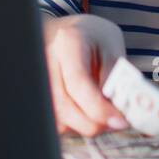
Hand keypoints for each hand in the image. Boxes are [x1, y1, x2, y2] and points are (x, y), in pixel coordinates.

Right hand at [42, 13, 129, 135]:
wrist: (75, 33)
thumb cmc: (97, 40)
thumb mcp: (114, 51)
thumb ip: (115, 80)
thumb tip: (117, 113)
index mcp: (68, 43)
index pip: (77, 83)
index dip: (99, 108)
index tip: (119, 120)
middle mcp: (46, 61)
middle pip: (64, 107)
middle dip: (94, 123)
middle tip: (117, 122)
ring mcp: (38, 80)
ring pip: (59, 120)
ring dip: (86, 125)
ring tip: (104, 113)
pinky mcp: (39, 97)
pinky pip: (57, 123)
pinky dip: (76, 125)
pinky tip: (88, 113)